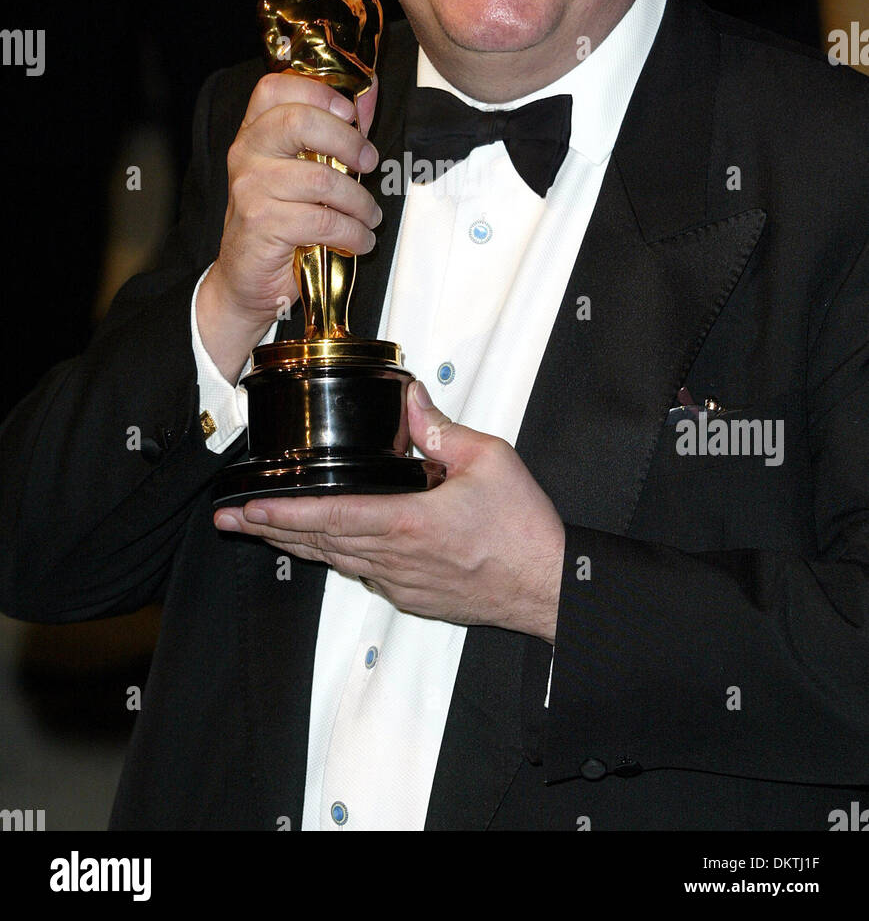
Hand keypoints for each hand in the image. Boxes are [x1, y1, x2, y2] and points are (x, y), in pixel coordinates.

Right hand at [197, 72, 380, 381]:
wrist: (246, 280)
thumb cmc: (280, 223)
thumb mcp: (304, 172)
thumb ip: (333, 136)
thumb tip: (367, 100)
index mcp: (255, 133)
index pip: (274, 88)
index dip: (319, 92)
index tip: (351, 112)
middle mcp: (246, 154)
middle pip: (299, 121)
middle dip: (349, 141)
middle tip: (369, 162)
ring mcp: (250, 188)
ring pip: (320, 179)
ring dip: (359, 201)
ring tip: (369, 216)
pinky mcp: (261, 224)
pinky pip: (322, 221)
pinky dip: (353, 233)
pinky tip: (359, 239)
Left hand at [214, 381, 565, 642]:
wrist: (549, 586)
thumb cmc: (524, 530)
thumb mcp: (489, 460)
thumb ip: (441, 428)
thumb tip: (410, 398)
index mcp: (410, 523)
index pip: (331, 516)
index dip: (284, 512)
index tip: (249, 507)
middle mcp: (397, 559)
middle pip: (319, 543)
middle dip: (269, 529)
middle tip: (230, 520)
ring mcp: (401, 583)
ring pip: (335, 561)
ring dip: (296, 544)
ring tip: (261, 529)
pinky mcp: (412, 597)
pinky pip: (362, 575)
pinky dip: (334, 557)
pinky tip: (323, 544)